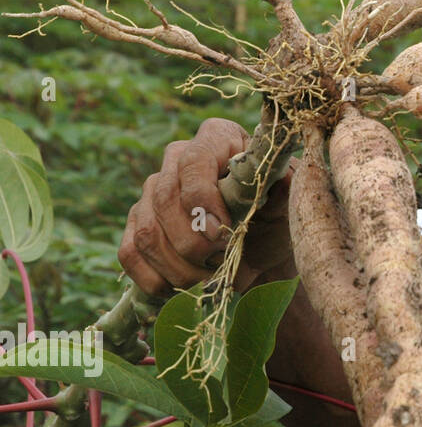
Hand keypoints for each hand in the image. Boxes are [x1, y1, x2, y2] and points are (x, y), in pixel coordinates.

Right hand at [118, 119, 295, 299]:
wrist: (261, 246)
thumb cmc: (275, 215)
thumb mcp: (286, 203)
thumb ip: (280, 192)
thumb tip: (273, 184)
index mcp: (218, 139)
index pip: (194, 161)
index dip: (201, 198)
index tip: (222, 232)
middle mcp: (177, 158)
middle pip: (164, 200)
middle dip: (193, 243)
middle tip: (221, 263)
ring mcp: (151, 191)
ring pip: (146, 232)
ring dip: (179, 267)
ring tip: (211, 279)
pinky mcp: (137, 224)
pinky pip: (129, 254)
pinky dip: (155, 280)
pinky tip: (183, 288)